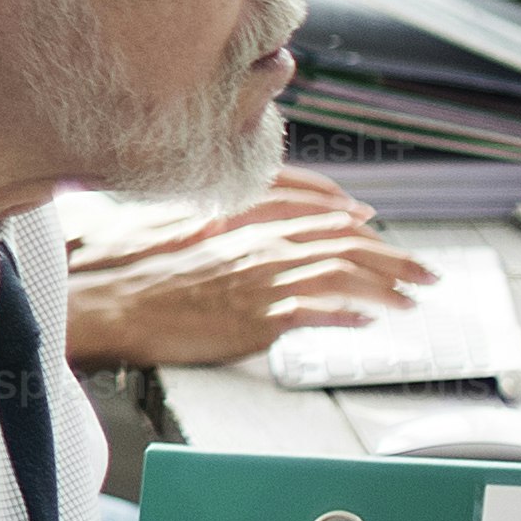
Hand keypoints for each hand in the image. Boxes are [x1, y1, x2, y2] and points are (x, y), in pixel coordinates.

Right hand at [73, 181, 428, 369]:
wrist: (98, 304)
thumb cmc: (116, 268)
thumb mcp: (157, 222)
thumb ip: (197, 216)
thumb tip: (219, 219)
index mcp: (231, 209)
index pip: (305, 199)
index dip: (341, 208)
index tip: (366, 218)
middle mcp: (253, 237)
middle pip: (339, 238)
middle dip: (389, 254)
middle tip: (422, 269)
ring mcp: (257, 276)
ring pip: (342, 272)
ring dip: (385, 286)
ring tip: (410, 299)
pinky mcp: (256, 317)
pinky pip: (319, 312)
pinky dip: (349, 315)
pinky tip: (365, 321)